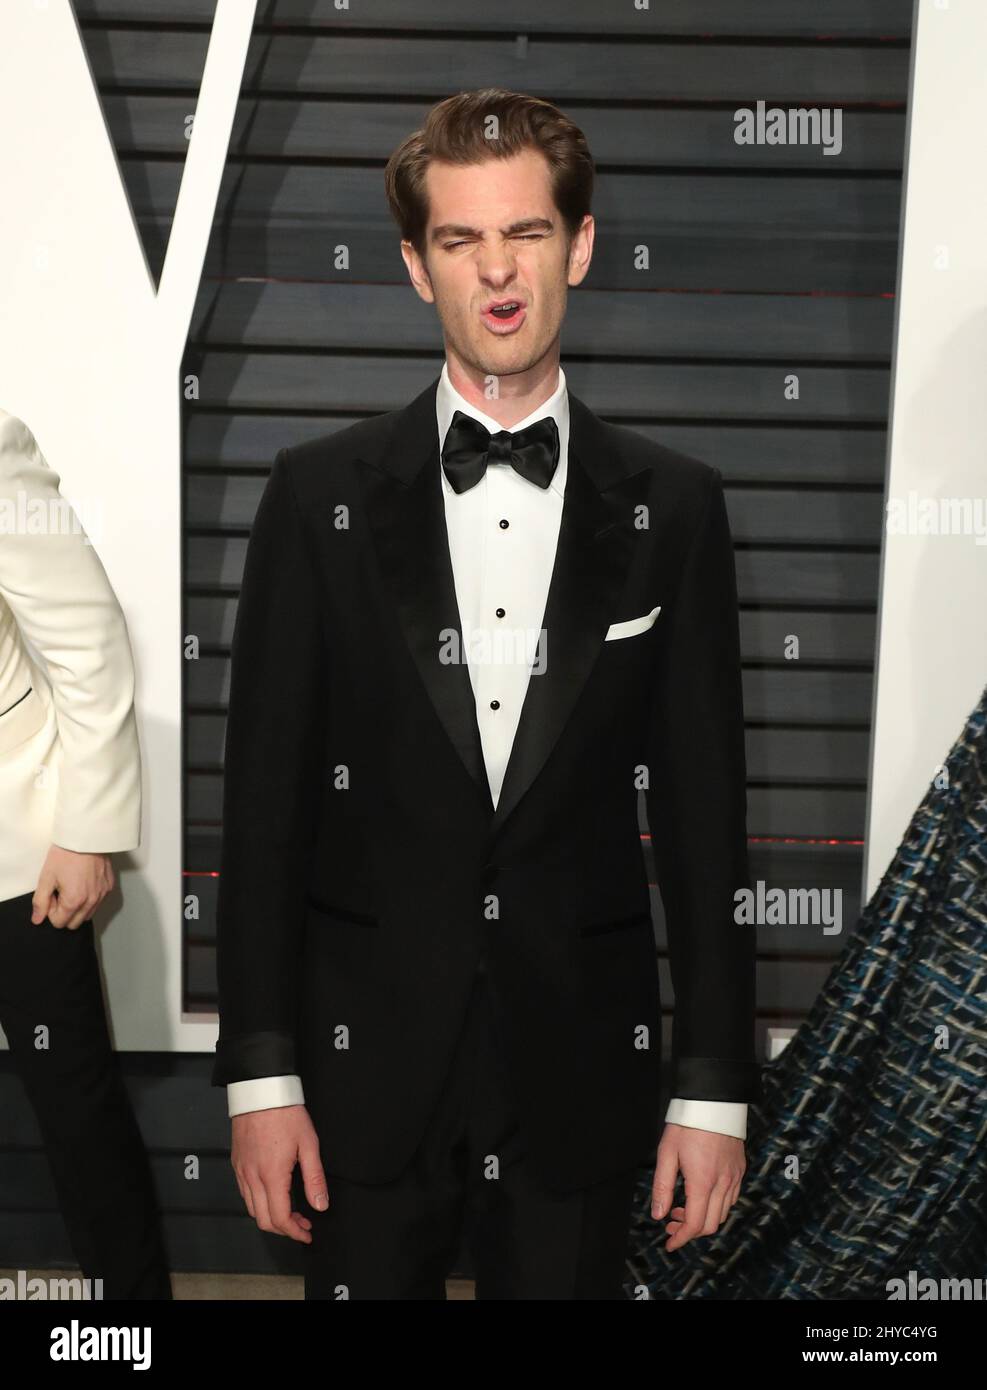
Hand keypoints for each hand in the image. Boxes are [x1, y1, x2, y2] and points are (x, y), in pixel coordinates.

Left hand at [32, 846, 114, 929]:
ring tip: (72, 887)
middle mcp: (91, 901)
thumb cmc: (66, 854)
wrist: (86, 836)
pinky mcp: (109, 887)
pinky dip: (89, 900)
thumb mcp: (46, 877)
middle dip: (65, 912)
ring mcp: (102, 894)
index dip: (51, 911)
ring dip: (77, 907)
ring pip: (87, 915)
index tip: (52, 895)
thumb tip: (37, 919)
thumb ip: (40, 902)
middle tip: (61, 893)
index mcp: (74, 900)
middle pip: (74, 923)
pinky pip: (98, 903)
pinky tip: (83, 883)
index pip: (59, 923)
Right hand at [231, 1104, 327, 1243]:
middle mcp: (252, 1177)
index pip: (280, 1218)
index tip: (307, 1232)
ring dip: (271, 1217)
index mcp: (272, 1175)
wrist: (260, 1090)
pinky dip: (259, 1203)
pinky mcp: (237, 1164)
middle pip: (263, 1220)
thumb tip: (320, 1204)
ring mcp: (241, 1171)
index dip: (295, 1232)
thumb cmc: (285, 1113)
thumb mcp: (309, 1143)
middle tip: (303, 1225)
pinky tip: (273, 1195)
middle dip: (284, 1229)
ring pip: (251, 1209)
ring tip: (291, 1211)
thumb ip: (315, 1178)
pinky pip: (244, 1194)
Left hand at [650, 1123, 745, 1251]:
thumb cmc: (688, 1124)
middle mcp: (723, 1184)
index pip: (694, 1224)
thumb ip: (662, 1187)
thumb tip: (659, 1215)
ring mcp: (734, 1177)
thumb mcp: (667, 1153)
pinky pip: (731, 1199)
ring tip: (681, 1208)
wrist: (714, 1101)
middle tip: (670, 1224)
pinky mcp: (739, 1170)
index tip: (669, 1244)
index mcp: (703, 1182)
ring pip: (722, 1214)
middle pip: (710, 1225)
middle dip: (689, 1231)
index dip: (680, 1239)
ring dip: (702, 1219)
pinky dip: (715, 1206)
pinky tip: (700, 1196)